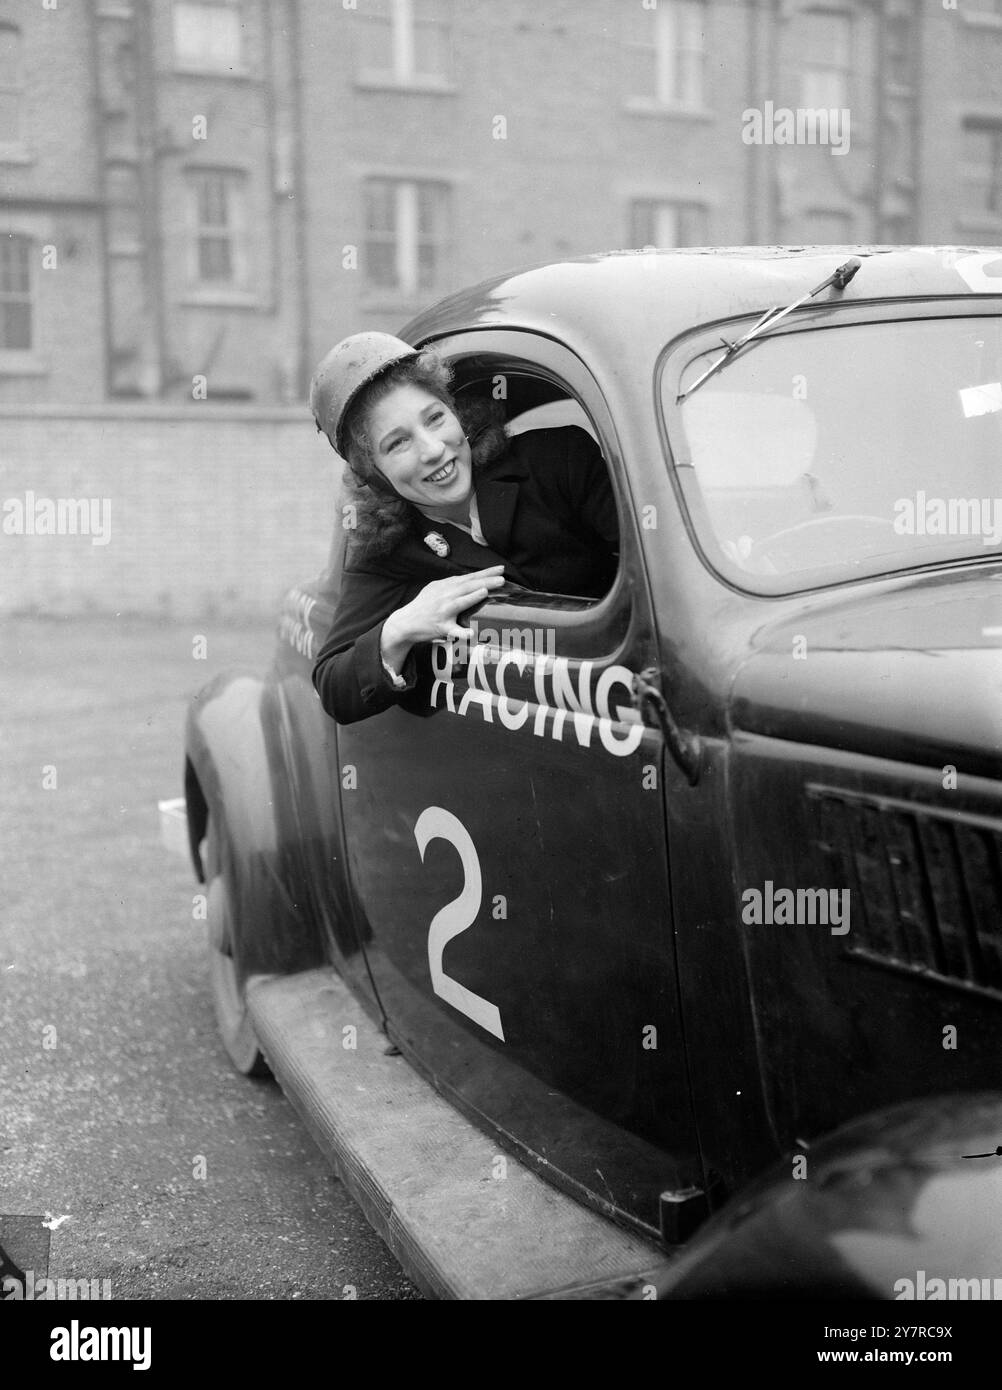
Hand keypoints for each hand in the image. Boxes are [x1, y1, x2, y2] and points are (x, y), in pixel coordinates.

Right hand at [381, 566, 505, 670]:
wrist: (405, 622)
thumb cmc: (422, 606)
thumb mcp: (435, 589)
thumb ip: (451, 585)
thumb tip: (470, 581)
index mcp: (445, 587)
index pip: (468, 577)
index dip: (485, 573)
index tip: (500, 569)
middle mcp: (444, 597)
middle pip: (467, 587)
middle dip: (485, 581)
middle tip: (502, 578)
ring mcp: (442, 612)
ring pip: (459, 602)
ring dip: (472, 596)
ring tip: (486, 590)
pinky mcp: (440, 627)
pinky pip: (452, 630)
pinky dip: (461, 632)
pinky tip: (471, 633)